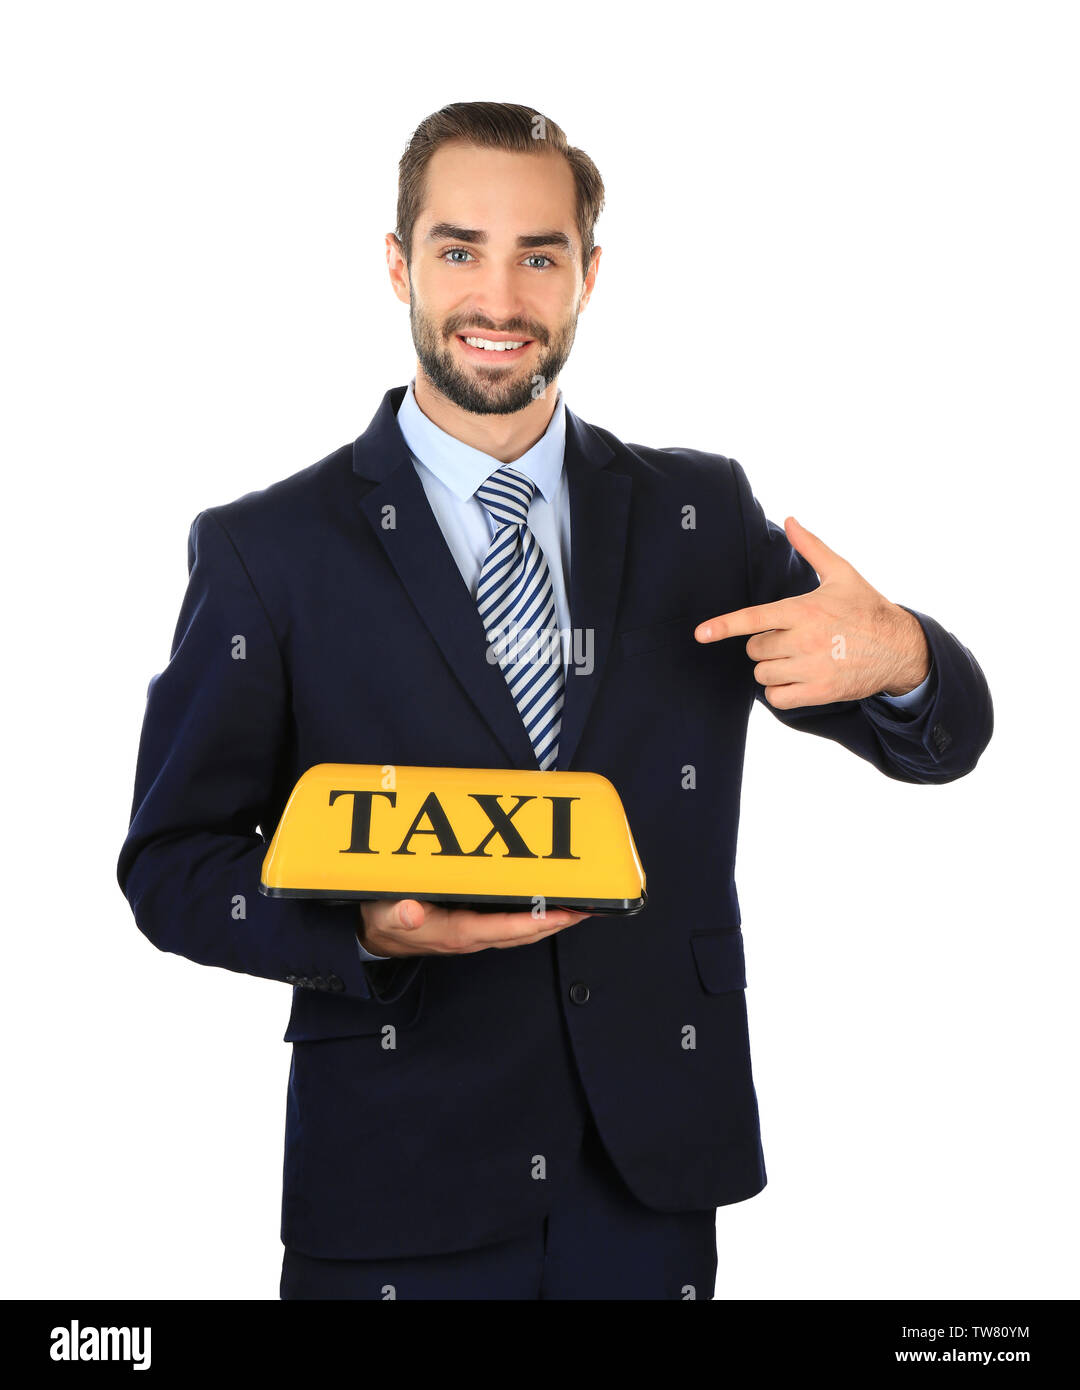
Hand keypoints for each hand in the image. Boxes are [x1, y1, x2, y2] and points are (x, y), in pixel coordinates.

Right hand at [358, 898, 591, 957]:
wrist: (374, 936)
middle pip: (525, 934)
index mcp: (457, 933)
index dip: (538, 922)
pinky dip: (534, 919)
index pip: (506, 929)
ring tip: (579, 906)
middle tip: (589, 907)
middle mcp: (472, 938)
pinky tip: (546, 905)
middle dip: (558, 922)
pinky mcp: (474, 929)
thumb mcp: (385, 913)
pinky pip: (512, 927)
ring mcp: (475, 936)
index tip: (566, 913)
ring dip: (551, 922)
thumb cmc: (383, 920)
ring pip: (522, 933)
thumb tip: (413, 912)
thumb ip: (400, 912)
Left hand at [694, 517, 930, 708]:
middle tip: (790, 638)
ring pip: (762, 674)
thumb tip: (790, 519)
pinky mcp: (820, 693)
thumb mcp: (841, 573)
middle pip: (755, 649)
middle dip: (765, 644)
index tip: (700, 633)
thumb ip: (811, 547)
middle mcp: (805, 640)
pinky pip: (777, 698)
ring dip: (771, 668)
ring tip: (796, 658)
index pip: (754, 619)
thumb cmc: (866, 607)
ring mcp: (812, 669)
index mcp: (804, 610)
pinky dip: (779, 691)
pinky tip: (796, 678)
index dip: (724, 626)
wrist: (900, 647)